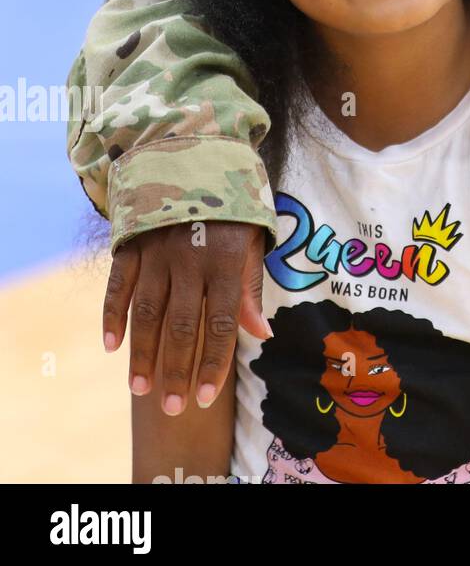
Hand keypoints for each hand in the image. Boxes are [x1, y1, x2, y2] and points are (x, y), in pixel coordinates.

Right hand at [103, 222, 270, 415]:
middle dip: (177, 370)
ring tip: (141, 389)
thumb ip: (250, 289)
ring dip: (143, 354)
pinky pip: (119, 285)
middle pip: (182, 325)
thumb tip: (262, 334)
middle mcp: (191, 258)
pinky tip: (111, 347)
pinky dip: (113, 315)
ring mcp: (158, 251)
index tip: (205, 397)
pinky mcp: (132, 243)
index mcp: (226, 259)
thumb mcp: (253, 240)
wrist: (197, 156)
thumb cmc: (232, 209)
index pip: (221, 322)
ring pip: (148, 312)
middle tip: (172, 408)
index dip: (214, 362)